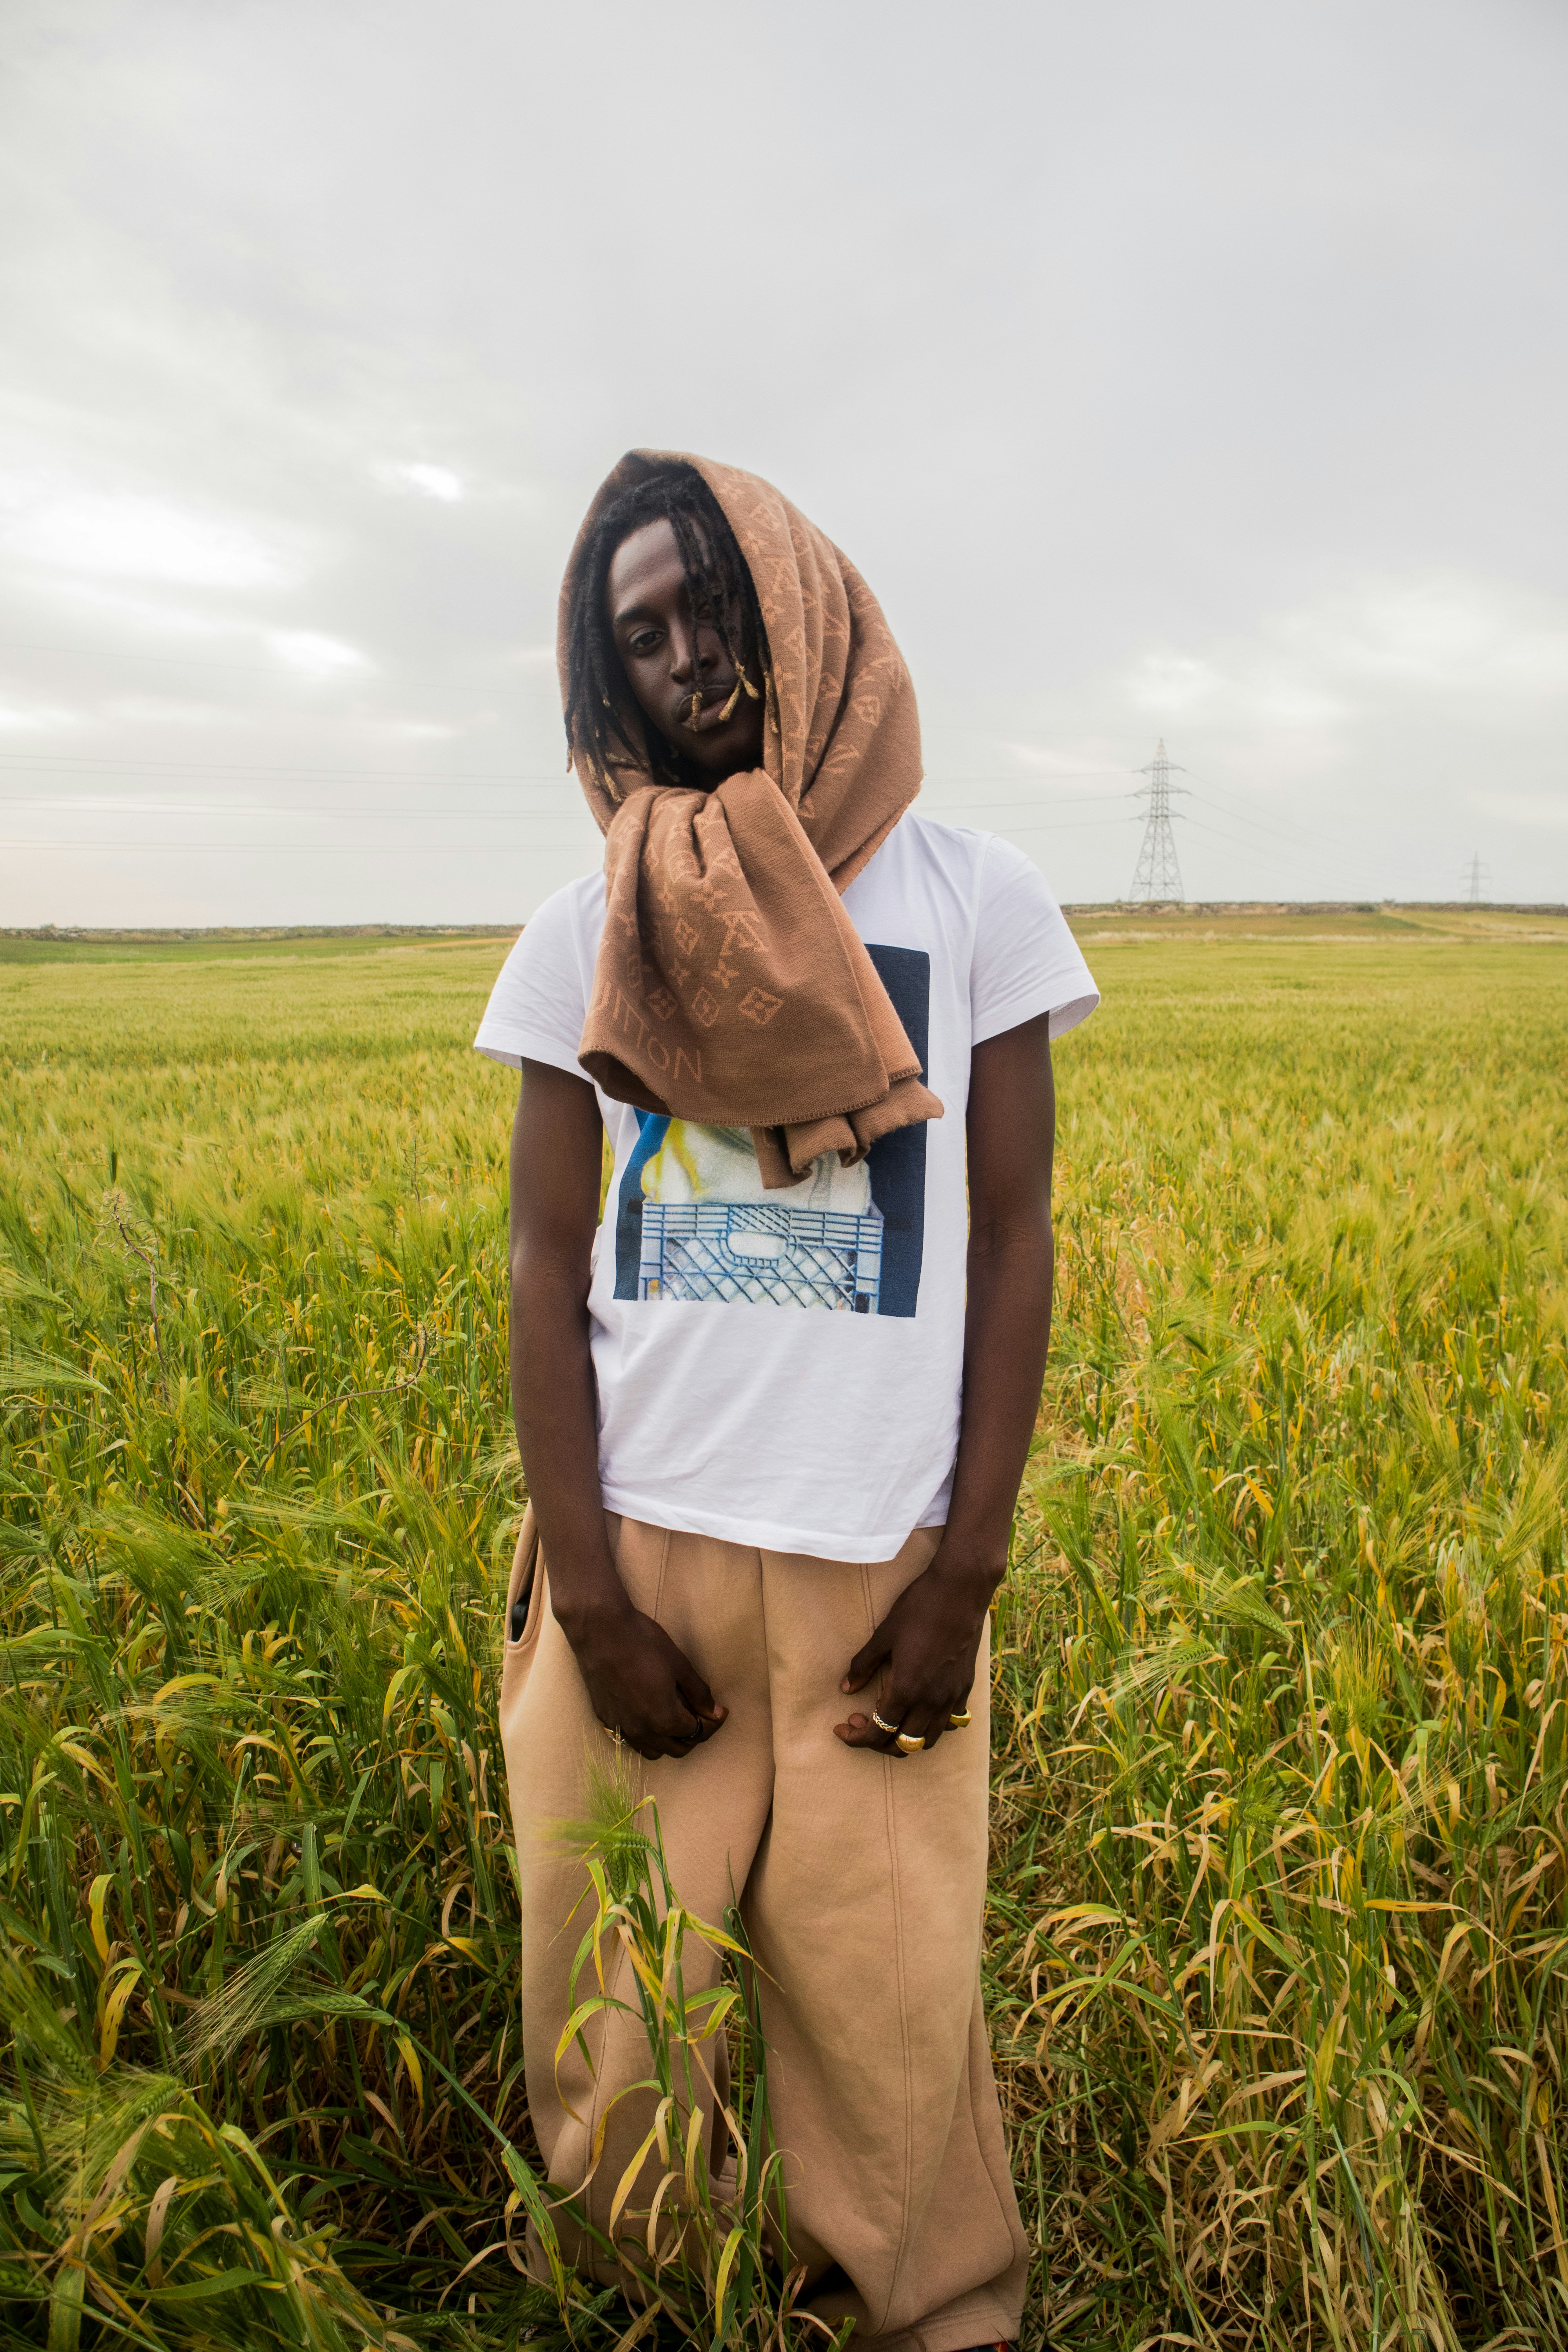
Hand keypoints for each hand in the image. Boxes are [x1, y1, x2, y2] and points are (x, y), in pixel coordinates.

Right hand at [563, 1596, 726, 1761]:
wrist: (600, 1630)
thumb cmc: (643, 1643)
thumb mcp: (679, 1664)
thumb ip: (699, 1693)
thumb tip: (714, 1712)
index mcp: (664, 1719)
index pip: (697, 1733)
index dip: (713, 1723)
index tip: (720, 1712)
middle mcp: (642, 1731)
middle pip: (677, 1749)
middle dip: (694, 1736)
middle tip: (701, 1715)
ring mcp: (621, 1727)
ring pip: (652, 1751)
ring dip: (669, 1741)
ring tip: (675, 1718)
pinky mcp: (605, 1719)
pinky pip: (631, 1740)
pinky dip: (647, 1735)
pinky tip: (649, 1715)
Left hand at [833, 1548, 994, 1755]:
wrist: (960, 1590)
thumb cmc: (918, 1608)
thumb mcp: (884, 1634)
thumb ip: (863, 1665)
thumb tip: (846, 1688)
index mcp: (906, 1689)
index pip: (878, 1732)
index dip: (856, 1738)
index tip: (841, 1728)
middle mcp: (931, 1700)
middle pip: (903, 1746)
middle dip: (878, 1742)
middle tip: (862, 1721)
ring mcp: (951, 1696)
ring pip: (930, 1740)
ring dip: (906, 1739)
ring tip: (892, 1719)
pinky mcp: (965, 1687)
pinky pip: (951, 1722)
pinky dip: (932, 1725)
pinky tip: (920, 1708)